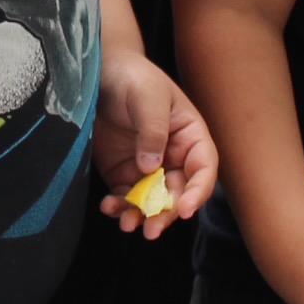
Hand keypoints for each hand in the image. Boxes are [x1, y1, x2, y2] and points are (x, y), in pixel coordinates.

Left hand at [93, 49, 217, 238]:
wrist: (100, 74)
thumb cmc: (133, 78)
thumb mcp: (147, 97)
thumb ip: (152, 130)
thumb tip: (150, 167)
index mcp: (191, 137)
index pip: (204, 169)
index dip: (198, 191)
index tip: (184, 209)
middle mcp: (174, 157)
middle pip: (178, 193)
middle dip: (166, 214)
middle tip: (151, 230)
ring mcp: (148, 168)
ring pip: (152, 202)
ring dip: (142, 217)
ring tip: (127, 224)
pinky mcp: (124, 174)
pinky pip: (126, 198)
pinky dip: (119, 208)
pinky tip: (109, 207)